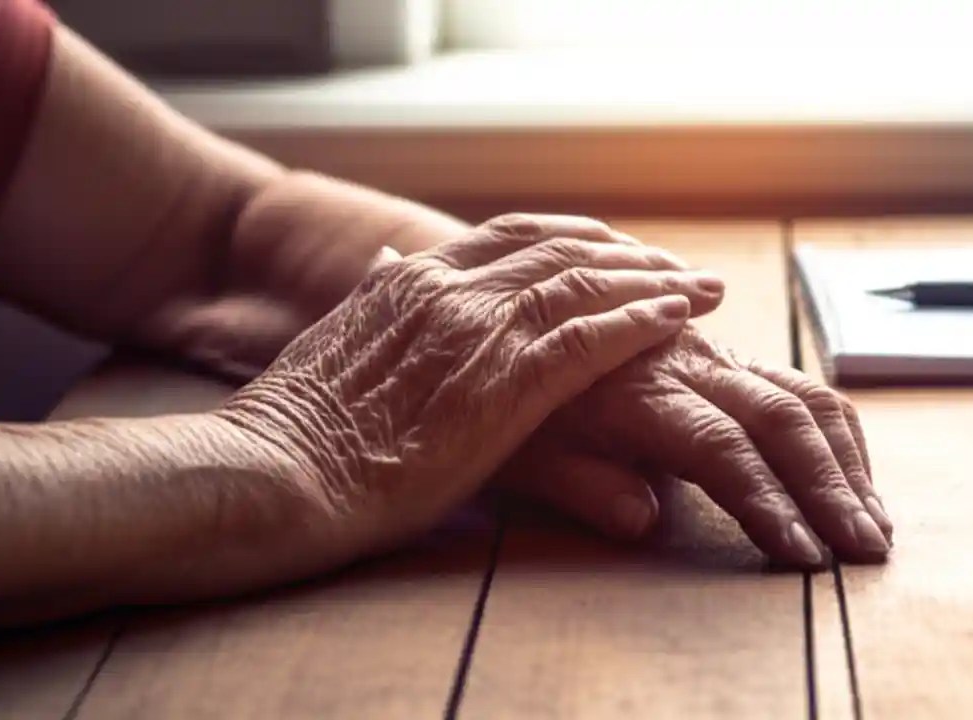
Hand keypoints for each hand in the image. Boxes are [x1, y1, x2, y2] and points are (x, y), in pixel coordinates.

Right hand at [215, 214, 726, 561]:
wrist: (273, 473)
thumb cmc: (297, 427)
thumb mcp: (333, 339)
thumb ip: (371, 298)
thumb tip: (384, 261)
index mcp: (409, 280)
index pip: (511, 237)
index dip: (573, 238)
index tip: (614, 247)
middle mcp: (450, 290)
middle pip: (561, 251)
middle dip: (628, 255)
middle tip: (676, 264)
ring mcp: (479, 333)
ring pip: (586, 285)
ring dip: (652, 282)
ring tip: (699, 287)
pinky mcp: (503, 385)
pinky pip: (590, 339)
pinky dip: (640, 322)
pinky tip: (676, 320)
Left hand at [506, 326, 891, 565]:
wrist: (516, 311)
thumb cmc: (511, 394)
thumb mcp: (521, 449)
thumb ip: (579, 482)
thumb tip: (642, 520)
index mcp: (636, 390)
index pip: (721, 448)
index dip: (768, 501)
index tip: (804, 555)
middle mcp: (687, 364)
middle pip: (782, 418)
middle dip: (832, 487)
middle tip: (867, 552)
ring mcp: (714, 356)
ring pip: (803, 394)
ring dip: (847, 460)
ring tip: (876, 522)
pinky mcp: (725, 356)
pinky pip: (796, 385)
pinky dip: (834, 432)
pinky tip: (853, 472)